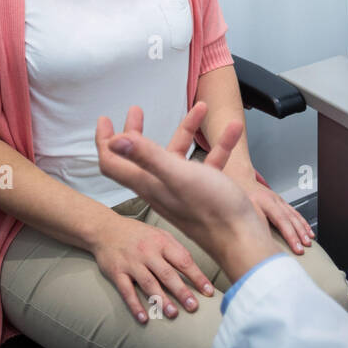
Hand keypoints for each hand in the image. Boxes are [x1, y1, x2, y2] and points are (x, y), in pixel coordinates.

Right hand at [88, 213, 213, 323]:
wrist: (106, 229)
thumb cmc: (138, 234)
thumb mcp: (159, 234)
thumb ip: (175, 249)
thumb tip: (194, 269)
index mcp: (162, 243)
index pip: (183, 261)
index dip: (197, 277)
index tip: (209, 291)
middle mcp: (147, 253)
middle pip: (167, 274)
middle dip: (182, 291)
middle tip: (193, 307)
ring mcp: (132, 263)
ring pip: (148, 284)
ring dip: (161, 300)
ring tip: (173, 314)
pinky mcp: (117, 272)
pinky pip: (127, 291)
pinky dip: (135, 305)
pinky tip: (143, 318)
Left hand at [96, 102, 278, 288]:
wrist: (242, 238)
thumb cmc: (211, 210)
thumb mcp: (178, 175)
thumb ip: (147, 156)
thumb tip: (115, 140)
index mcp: (149, 183)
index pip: (113, 163)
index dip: (105, 140)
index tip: (105, 119)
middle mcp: (161, 186)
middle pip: (140, 156)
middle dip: (136, 131)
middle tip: (137, 111)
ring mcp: (183, 189)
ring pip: (178, 154)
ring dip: (187, 129)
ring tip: (201, 108)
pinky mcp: (205, 192)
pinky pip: (209, 162)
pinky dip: (219, 145)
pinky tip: (232, 132)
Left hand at [229, 171, 314, 254]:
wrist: (240, 179)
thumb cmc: (238, 196)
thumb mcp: (240, 207)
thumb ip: (248, 221)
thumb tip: (252, 242)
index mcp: (263, 201)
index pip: (281, 220)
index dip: (290, 235)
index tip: (296, 248)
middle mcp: (273, 199)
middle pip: (290, 219)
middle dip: (299, 235)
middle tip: (304, 249)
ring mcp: (279, 200)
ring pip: (294, 215)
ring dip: (303, 229)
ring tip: (309, 242)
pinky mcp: (281, 202)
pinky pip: (295, 213)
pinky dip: (303, 223)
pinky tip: (308, 231)